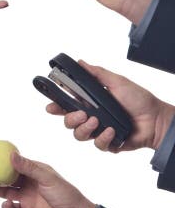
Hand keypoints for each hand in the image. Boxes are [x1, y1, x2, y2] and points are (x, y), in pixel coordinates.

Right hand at [0, 153, 95, 207]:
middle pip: (7, 177)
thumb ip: (29, 167)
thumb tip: (12, 155)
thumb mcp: (47, 178)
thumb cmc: (66, 195)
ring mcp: (26, 197)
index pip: (16, 164)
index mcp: (35, 172)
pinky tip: (7, 204)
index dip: (3, 160)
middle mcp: (29, 183)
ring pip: (6, 191)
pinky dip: (6, 207)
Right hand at [47, 60, 174, 152]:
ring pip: (78, 135)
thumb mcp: (117, 82)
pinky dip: (103, 138)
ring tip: (97, 122)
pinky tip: (112, 131)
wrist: (157, 119)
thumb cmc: (139, 100)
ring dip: (85, 129)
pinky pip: (97, 144)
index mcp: (90, 103)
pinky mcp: (108, 143)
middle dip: (70, 119)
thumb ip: (97, 74)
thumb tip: (81, 62)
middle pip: (68, 122)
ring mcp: (98, 131)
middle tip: (82, 114)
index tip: (51, 107)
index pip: (67, 105)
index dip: (56, 106)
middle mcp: (91, 117)